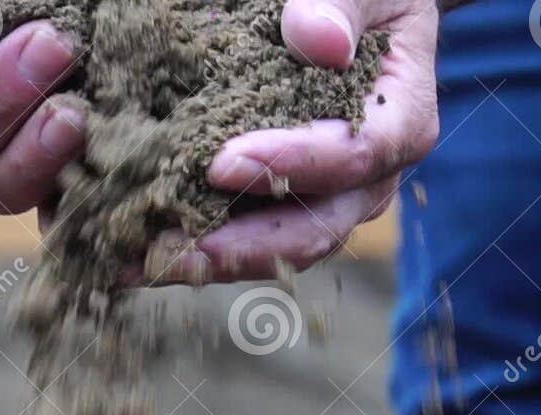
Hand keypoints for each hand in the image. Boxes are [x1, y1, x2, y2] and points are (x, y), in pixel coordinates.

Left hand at [149, 0, 441, 284]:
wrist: (351, 19)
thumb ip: (340, 5)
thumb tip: (317, 40)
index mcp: (399, 120)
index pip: (351, 155)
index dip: (289, 164)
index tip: (222, 164)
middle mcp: (370, 179)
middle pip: (315, 228)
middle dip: (242, 247)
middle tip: (174, 252)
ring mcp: (330, 202)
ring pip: (277, 250)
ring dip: (210, 261)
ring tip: (144, 263)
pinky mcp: (288, 207)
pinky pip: (247, 239)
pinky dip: (196, 246)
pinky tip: (140, 251)